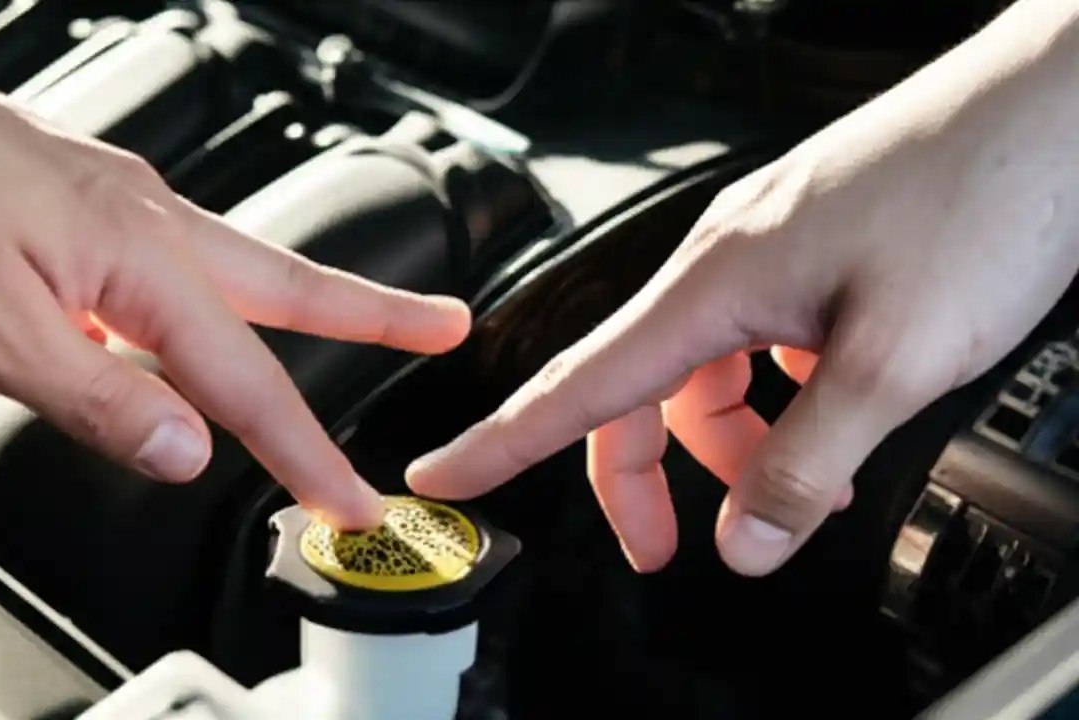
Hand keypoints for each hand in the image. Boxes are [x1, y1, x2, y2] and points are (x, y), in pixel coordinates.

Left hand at [0, 14, 469, 529]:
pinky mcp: (70, 203)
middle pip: (284, 286)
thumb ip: (101, 398)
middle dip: (376, 313)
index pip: (246, 382)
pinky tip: (116, 348)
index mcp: (136, 255)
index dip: (304, 453)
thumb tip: (187, 452)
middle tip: (447, 323)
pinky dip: (153, 317)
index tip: (348, 499)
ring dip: (277, 316)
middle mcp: (140, 217)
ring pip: (216, 276)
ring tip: (337, 330)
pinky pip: (138, 271)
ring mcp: (107, 202)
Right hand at [407, 0, 1078, 574]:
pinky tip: (829, 406)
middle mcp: (723, 263)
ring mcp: (765, 252)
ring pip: (702, 372)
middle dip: (643, 478)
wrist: (1059, 102)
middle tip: (666, 548)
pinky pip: (756, 343)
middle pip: (636, 391)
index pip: (576, 384)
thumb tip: (748, 539)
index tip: (441, 473)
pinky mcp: (808, 251)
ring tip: (795, 488)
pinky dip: (777, 398)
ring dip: (729, 442)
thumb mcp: (896, 360)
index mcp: (713, 286)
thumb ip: (809, 459)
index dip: (500, 442)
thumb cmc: (986, 193)